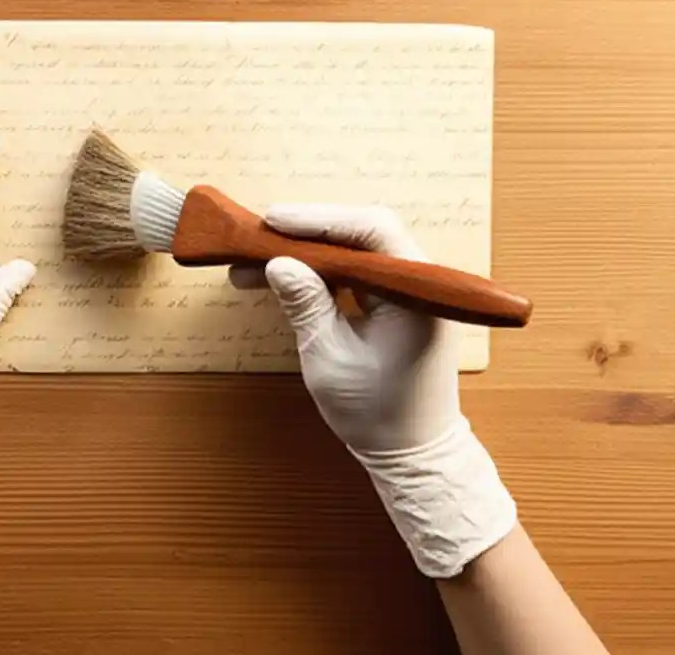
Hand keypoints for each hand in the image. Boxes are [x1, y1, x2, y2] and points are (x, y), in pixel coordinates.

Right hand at [233, 203, 515, 577]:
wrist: (413, 454)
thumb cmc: (378, 415)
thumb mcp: (330, 359)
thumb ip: (307, 306)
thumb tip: (279, 264)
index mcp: (417, 295)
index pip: (372, 231)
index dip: (320, 220)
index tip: (273, 220)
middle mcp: (420, 285)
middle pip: (362, 234)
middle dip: (306, 233)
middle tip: (256, 236)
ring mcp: (410, 293)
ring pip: (354, 251)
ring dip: (306, 253)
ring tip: (254, 261)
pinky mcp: (396, 304)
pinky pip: (356, 273)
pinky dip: (319, 272)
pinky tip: (280, 277)